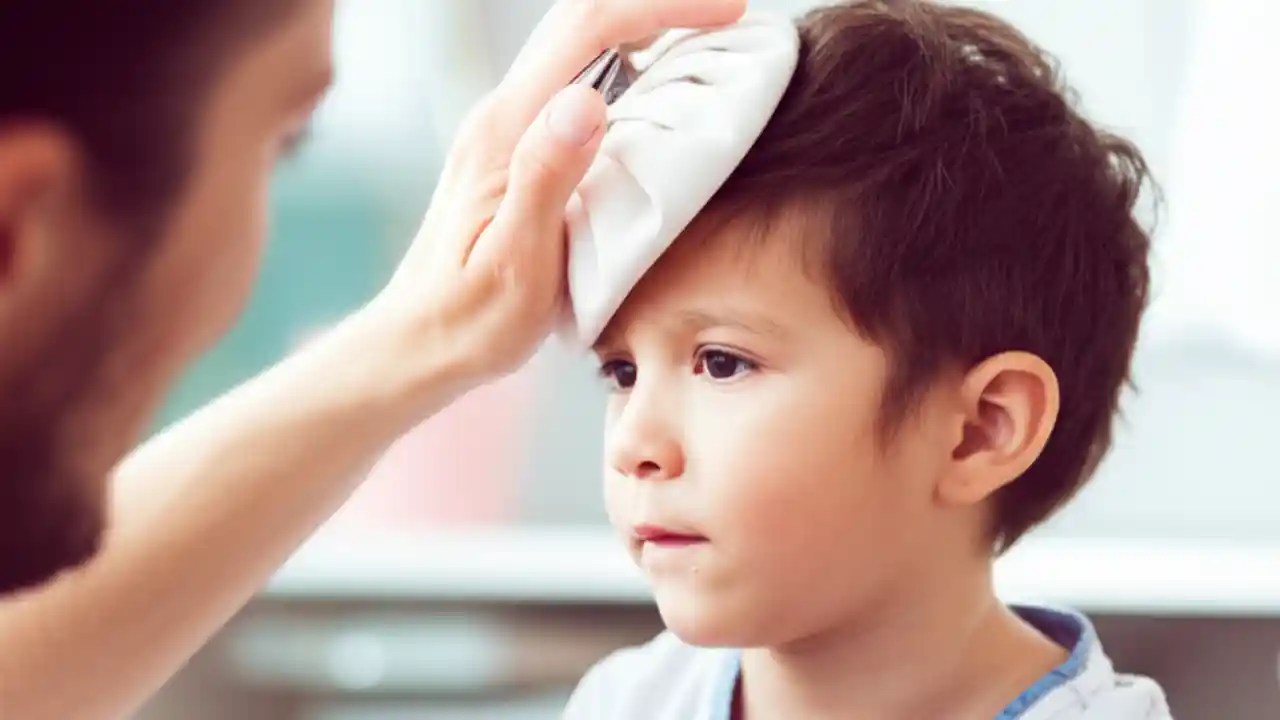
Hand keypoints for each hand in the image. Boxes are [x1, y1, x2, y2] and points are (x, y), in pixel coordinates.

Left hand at [368, 0, 747, 390]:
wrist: (420, 343)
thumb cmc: (471, 318)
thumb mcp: (518, 260)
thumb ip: (547, 175)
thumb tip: (587, 98)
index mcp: (506, 130)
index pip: (587, 30)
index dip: (660, 8)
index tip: (729, 13)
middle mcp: (502, 115)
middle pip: (581, 22)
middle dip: (658, 8)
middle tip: (729, 21)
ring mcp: (506, 130)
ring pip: (578, 49)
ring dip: (644, 33)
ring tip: (708, 50)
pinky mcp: (516, 151)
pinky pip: (574, 84)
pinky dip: (626, 70)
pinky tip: (658, 97)